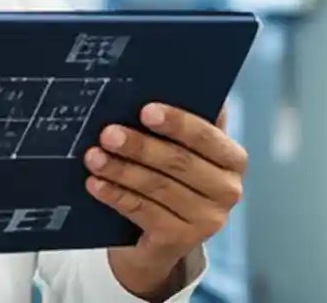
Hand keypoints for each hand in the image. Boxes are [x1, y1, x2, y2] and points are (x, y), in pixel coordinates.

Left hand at [83, 103, 246, 300]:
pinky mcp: (181, 241)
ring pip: (158, 187)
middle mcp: (228, 190)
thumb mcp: (182, 150)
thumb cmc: (171, 178)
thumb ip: (179, 125)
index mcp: (232, 158)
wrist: (160, 238)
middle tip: (108, 133)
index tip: (146, 110)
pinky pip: (143, 211)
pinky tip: (95, 183)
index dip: (177, 122)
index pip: (207, 136)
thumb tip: (156, 85)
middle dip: (140, 145)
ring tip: (93, 157)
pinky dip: (116, 195)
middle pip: (179, 162)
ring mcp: (207, 220)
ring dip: (121, 169)